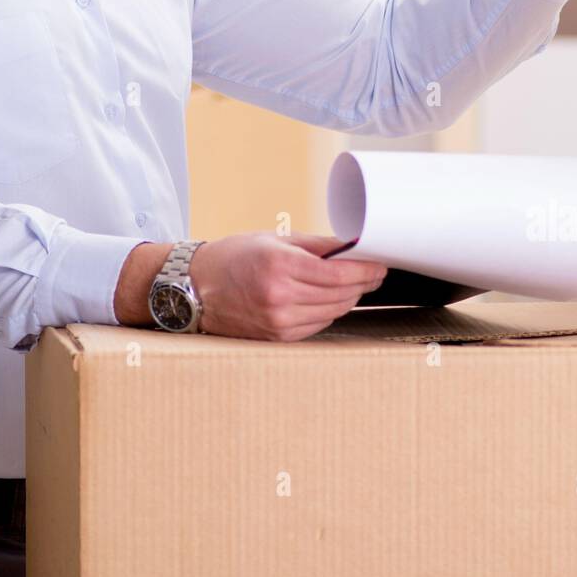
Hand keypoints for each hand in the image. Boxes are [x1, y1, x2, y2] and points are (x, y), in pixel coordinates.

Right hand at [189, 232, 387, 341]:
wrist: (196, 287)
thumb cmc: (234, 257)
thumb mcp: (275, 239)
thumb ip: (317, 245)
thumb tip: (352, 247)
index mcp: (280, 266)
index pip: (339, 275)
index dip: (366, 271)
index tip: (380, 265)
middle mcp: (280, 297)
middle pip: (340, 295)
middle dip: (362, 283)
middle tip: (372, 272)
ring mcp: (279, 321)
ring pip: (333, 312)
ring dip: (348, 298)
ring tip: (354, 284)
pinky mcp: (278, 336)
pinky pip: (318, 325)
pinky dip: (329, 311)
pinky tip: (329, 299)